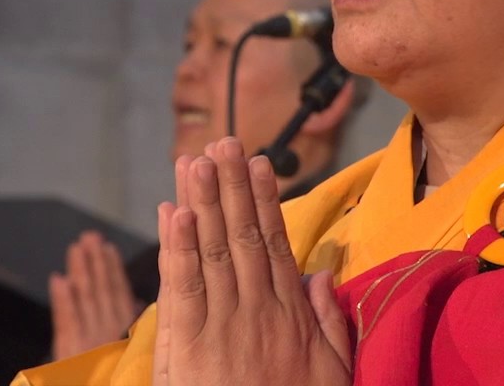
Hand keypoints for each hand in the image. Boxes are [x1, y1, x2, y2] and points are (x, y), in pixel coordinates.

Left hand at [48, 230, 141, 359]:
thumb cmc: (110, 377)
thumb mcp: (130, 357)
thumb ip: (134, 329)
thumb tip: (140, 302)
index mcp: (123, 335)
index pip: (117, 295)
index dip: (112, 270)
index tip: (107, 249)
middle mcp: (107, 334)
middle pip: (99, 292)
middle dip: (95, 262)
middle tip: (90, 236)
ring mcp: (88, 342)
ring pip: (84, 299)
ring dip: (81, 271)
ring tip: (77, 247)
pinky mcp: (70, 353)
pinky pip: (66, 321)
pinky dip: (62, 300)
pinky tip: (59, 280)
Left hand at [153, 138, 351, 385]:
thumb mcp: (332, 374)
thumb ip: (330, 324)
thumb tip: (321, 273)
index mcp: (289, 316)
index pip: (273, 244)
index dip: (263, 201)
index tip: (257, 163)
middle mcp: (256, 312)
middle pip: (240, 236)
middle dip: (230, 186)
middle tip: (222, 142)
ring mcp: (222, 327)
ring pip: (211, 251)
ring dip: (202, 202)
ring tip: (195, 160)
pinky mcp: (190, 347)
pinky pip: (183, 288)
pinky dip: (176, 248)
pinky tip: (171, 213)